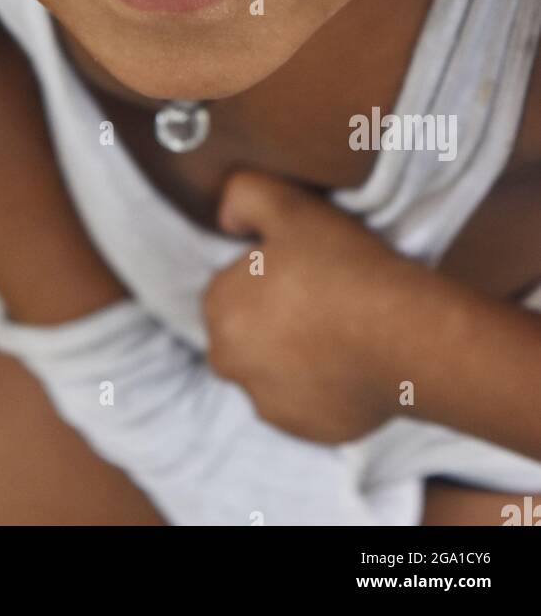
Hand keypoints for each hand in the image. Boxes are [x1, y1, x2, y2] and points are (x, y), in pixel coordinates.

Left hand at [202, 167, 443, 443]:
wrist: (407, 337)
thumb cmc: (345, 269)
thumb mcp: (288, 205)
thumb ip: (242, 195)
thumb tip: (225, 218)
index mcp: (219, 309)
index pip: (231, 286)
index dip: (266, 275)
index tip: (303, 269)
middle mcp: (230, 363)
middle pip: (246, 330)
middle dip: (273, 317)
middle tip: (322, 297)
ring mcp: (266, 402)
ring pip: (272, 368)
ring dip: (293, 354)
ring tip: (339, 331)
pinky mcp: (305, 430)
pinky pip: (303, 401)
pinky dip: (319, 387)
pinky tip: (350, 362)